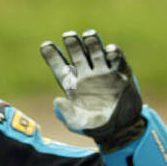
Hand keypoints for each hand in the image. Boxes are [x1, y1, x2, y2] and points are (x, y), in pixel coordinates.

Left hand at [40, 30, 143, 148]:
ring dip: (92, 42)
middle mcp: (87, 75)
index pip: (60, 67)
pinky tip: (109, 51)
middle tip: (69, 36)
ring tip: (88, 35)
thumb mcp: (77, 124)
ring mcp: (104, 72)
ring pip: (96, 51)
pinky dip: (113, 52)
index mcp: (73, 85)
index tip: (45, 45)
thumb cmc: (95, 127)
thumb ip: (66, 114)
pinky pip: (116, 58)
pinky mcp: (121, 73)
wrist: (121, 129)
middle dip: (73, 43)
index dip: (52, 55)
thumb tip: (57, 100)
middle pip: (77, 54)